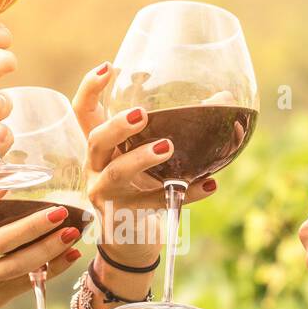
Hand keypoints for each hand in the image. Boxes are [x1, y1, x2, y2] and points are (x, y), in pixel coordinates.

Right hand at [0, 187, 84, 308]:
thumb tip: (5, 192)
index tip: (6, 183)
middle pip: (4, 240)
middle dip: (35, 225)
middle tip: (60, 211)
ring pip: (22, 263)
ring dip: (50, 248)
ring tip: (72, 232)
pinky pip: (29, 281)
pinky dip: (53, 269)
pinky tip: (71, 255)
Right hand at [71, 63, 217, 267]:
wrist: (129, 241)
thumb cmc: (141, 188)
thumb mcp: (147, 158)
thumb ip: (176, 129)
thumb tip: (224, 98)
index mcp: (100, 147)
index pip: (83, 112)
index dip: (90, 89)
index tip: (109, 67)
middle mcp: (96, 168)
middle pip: (96, 140)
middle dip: (117, 125)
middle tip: (141, 114)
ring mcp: (107, 195)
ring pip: (118, 173)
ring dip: (141, 158)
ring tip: (167, 147)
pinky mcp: (125, 218)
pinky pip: (157, 203)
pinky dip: (187, 193)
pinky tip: (210, 184)